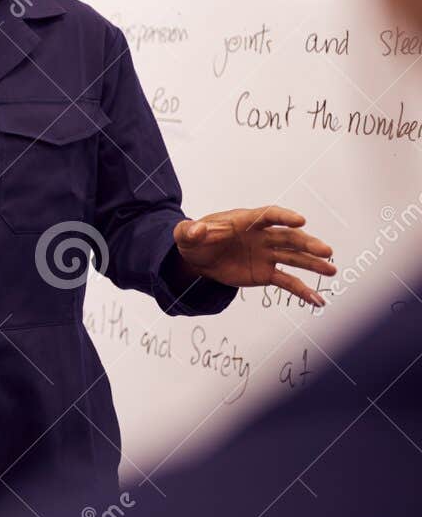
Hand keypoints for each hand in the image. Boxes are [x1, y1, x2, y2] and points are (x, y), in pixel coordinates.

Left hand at [172, 205, 335, 307]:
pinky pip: (287, 281)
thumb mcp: (185, 234)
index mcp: (245, 221)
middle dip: (307, 243)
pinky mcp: (265, 273)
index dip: (284, 217)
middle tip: (326, 251)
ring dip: (313, 263)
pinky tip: (317, 300)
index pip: (268, 216)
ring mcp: (266, 254)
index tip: (300, 221)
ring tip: (331, 270)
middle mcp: (261, 236)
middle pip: (288, 237)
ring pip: (293, 257)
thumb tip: (198, 230)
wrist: (197, 259)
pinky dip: (302, 290)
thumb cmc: (194, 240)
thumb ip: (189, 231)